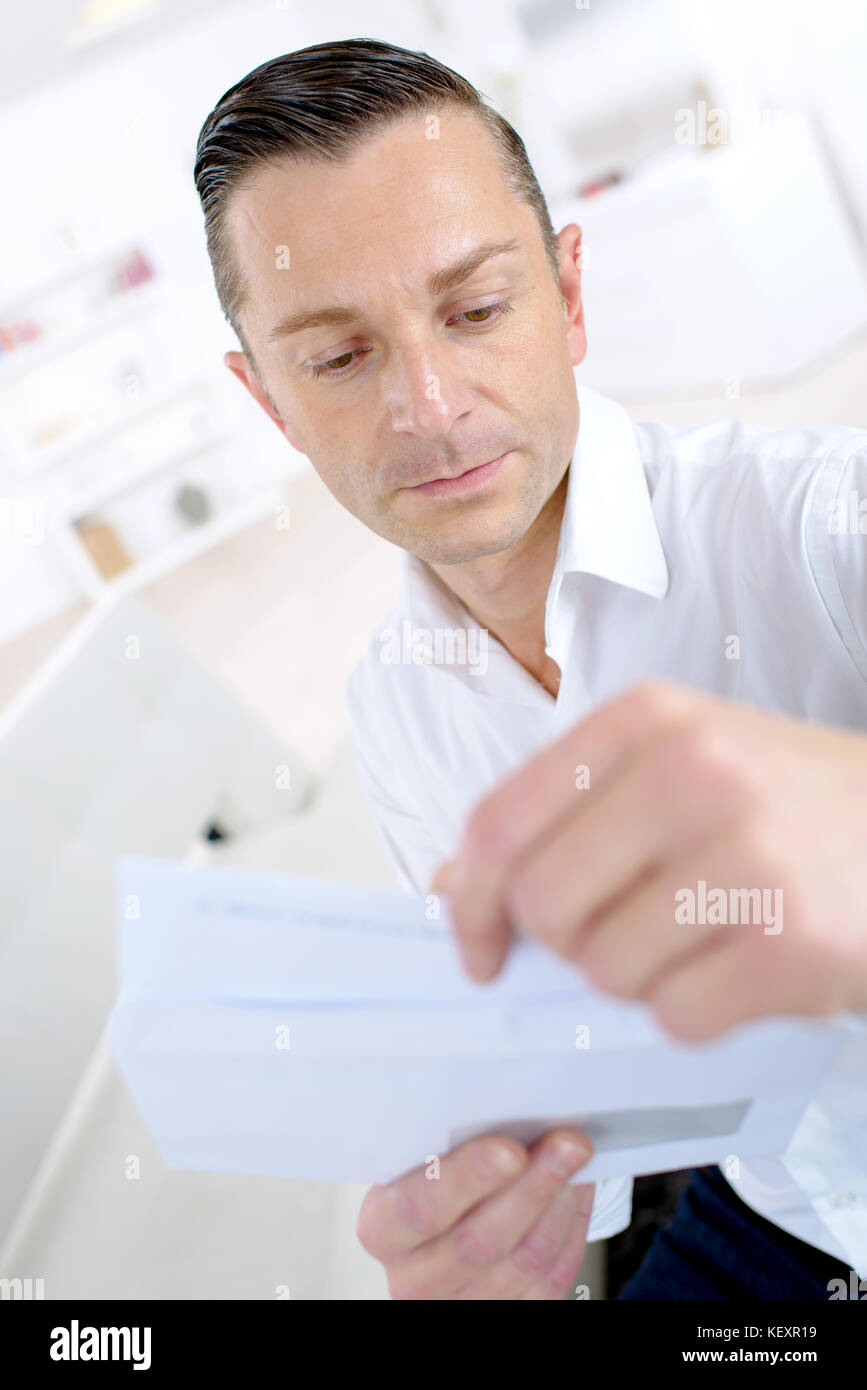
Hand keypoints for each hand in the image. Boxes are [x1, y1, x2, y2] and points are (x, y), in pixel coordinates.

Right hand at [356, 1128, 594, 1299]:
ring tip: (579, 1158)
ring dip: (559, 1202)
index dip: (466, 1180)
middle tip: (569, 1143)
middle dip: (532, 1186)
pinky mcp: (508, 1311)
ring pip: (522, 1261)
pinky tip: (578, 1188)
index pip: (417, 1209)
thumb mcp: (422, 1152)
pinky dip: (571, 1228)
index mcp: (382, 1229)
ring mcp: (462, 1302)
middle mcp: (414, 1278)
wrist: (446, 1212)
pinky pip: (549, 1279)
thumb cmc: (432, 1173)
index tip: (510, 1149)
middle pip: (478, 1242)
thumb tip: (510, 1103)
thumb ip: (450, 1138)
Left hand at [434, 679, 866, 1040]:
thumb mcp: (675, 763)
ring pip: (605, 970)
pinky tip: (741, 967)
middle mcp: (693, 772)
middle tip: (623, 930)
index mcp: (646, 719)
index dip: (470, 900)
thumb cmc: (786, 800)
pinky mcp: (793, 941)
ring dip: (641, 976)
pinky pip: (676, 1017)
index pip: (501, 820)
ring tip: (702, 936)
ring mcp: (748, 855)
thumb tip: (456, 885)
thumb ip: (565, 811)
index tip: (477, 945)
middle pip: (542, 905)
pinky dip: (699, 1010)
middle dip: (565, 943)